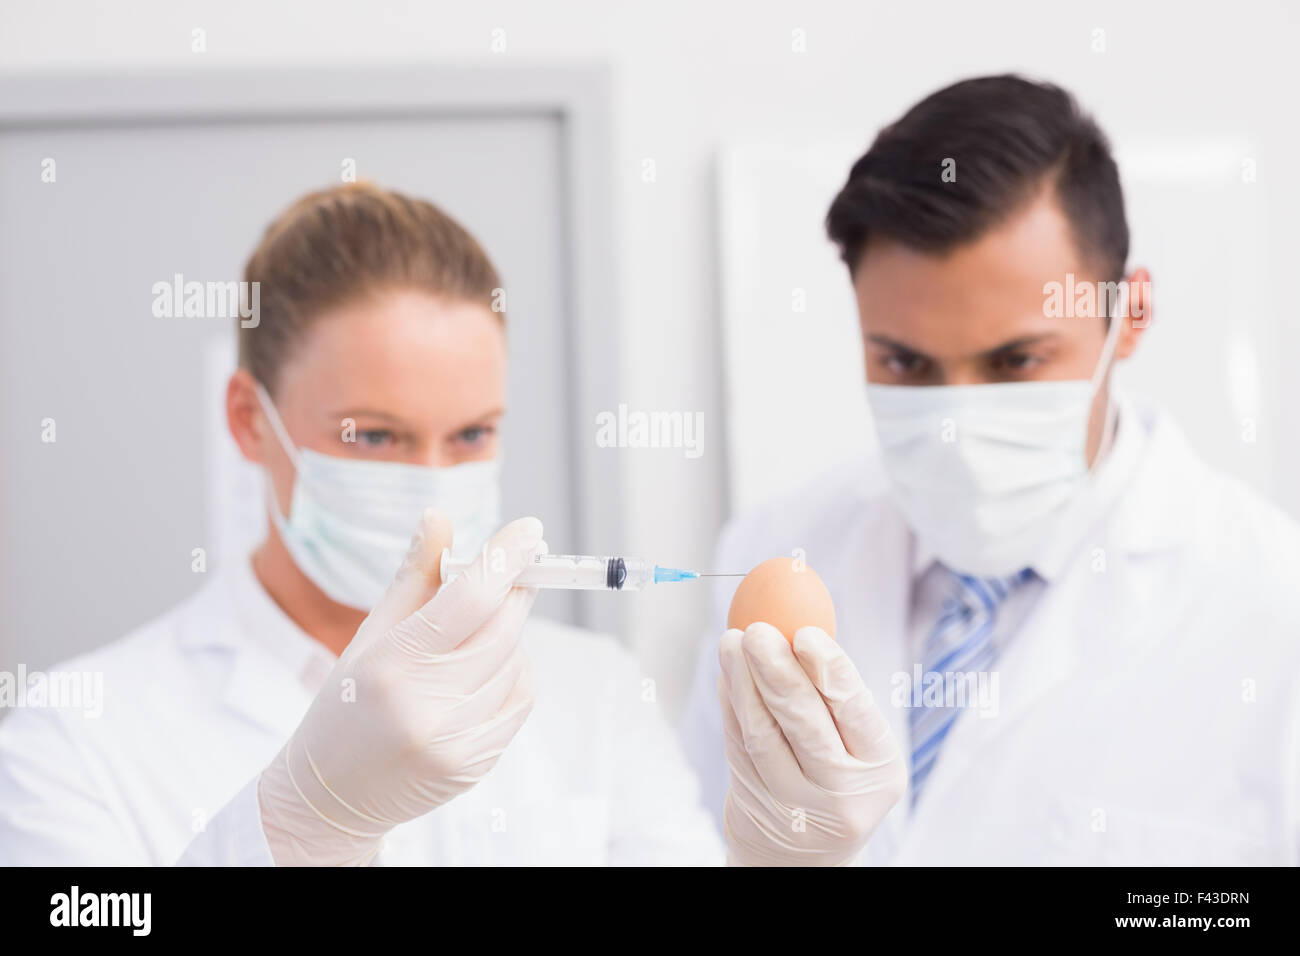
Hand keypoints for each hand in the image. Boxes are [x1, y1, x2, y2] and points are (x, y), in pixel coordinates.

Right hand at [257, 511, 543, 865]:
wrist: (331, 797)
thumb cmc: (346, 706)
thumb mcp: (369, 636)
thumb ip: (412, 577)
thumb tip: (440, 518)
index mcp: (390, 664)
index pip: (467, 599)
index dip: (504, 558)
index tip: (529, 530)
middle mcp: (425, 705)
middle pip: (502, 627)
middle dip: (512, 592)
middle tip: (509, 574)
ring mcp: (455, 741)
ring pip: (516, 662)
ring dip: (507, 637)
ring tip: (471, 639)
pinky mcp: (476, 764)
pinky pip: (519, 699)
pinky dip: (512, 674)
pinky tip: (482, 674)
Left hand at [718, 622, 905, 865]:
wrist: (803, 850)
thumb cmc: (835, 771)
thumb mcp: (855, 744)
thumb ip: (834, 693)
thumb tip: (796, 621)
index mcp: (880, 767)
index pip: (855, 711)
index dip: (830, 670)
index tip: (804, 632)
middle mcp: (843, 793)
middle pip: (805, 724)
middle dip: (777, 670)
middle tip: (756, 631)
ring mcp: (796, 806)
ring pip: (763, 735)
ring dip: (742, 683)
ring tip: (731, 642)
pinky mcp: (756, 807)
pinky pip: (738, 747)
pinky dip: (730, 706)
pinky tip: (726, 674)